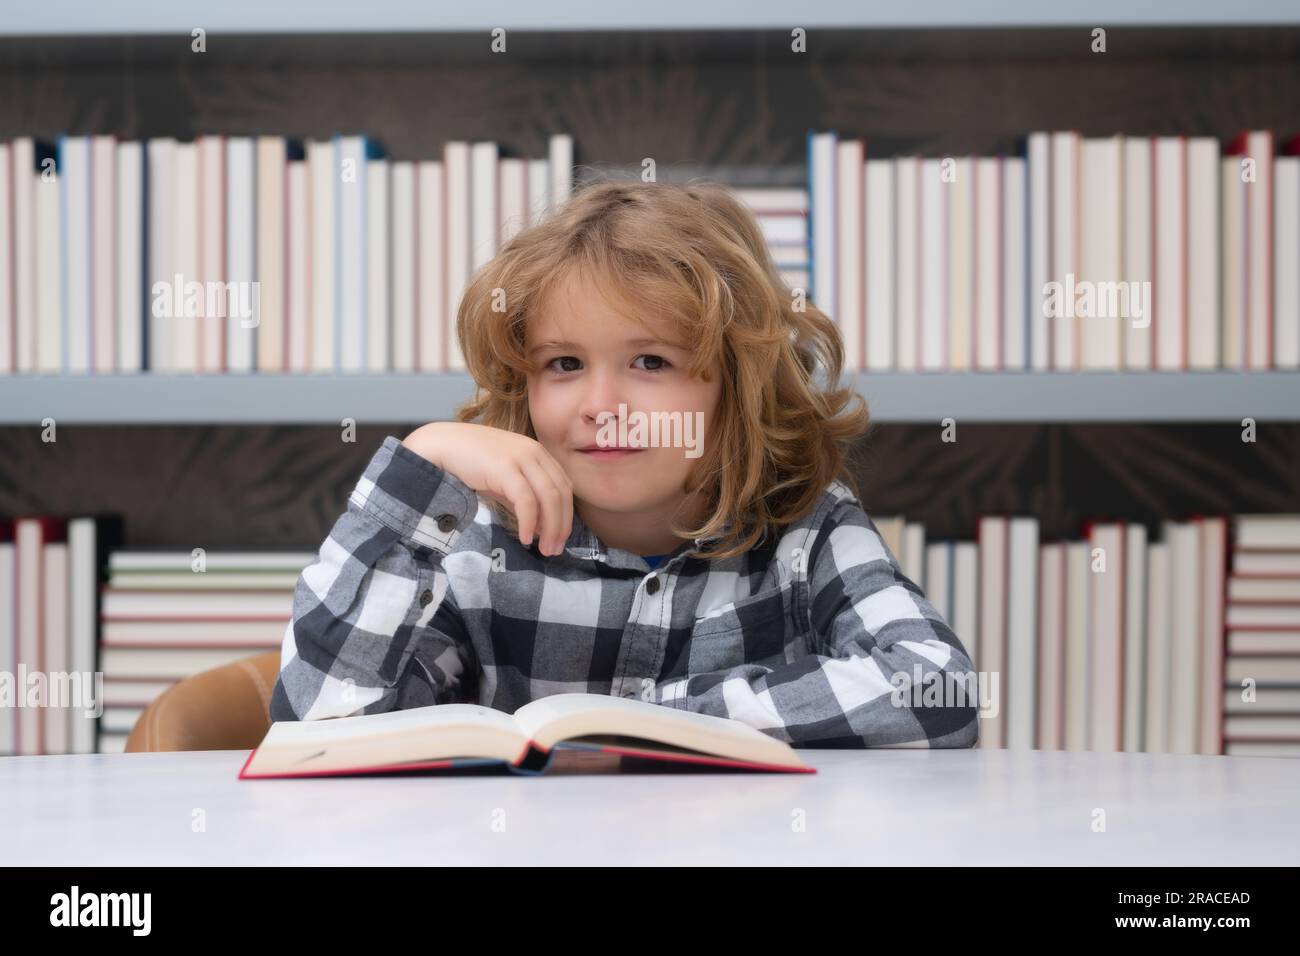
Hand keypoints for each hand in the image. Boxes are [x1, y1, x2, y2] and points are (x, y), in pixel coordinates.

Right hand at [402, 422, 573, 555]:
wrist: (443, 445)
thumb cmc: (472, 463)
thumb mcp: (505, 481)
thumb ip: (525, 500)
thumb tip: (542, 529)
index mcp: (538, 453)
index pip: (564, 486)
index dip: (567, 514)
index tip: (559, 538)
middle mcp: (535, 452)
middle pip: (562, 493)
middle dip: (562, 525)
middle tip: (555, 550)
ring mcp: (521, 458)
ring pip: (549, 497)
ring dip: (550, 528)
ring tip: (544, 549)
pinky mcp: (505, 468)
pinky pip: (526, 500)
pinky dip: (529, 522)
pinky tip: (525, 538)